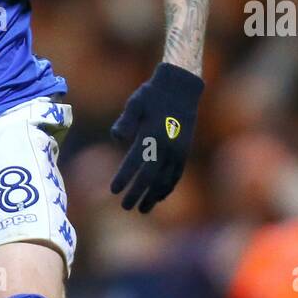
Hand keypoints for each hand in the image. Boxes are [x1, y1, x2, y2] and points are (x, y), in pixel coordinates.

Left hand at [109, 62, 203, 212]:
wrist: (182, 88)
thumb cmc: (153, 95)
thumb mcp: (135, 103)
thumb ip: (126, 121)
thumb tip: (116, 138)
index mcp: (152, 135)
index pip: (135, 162)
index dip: (124, 178)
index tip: (113, 190)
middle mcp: (167, 146)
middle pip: (150, 176)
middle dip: (137, 193)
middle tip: (125, 206)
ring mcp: (178, 150)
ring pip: (165, 179)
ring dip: (153, 196)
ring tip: (143, 209)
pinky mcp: (184, 151)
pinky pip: (176, 174)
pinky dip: (168, 187)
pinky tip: (159, 197)